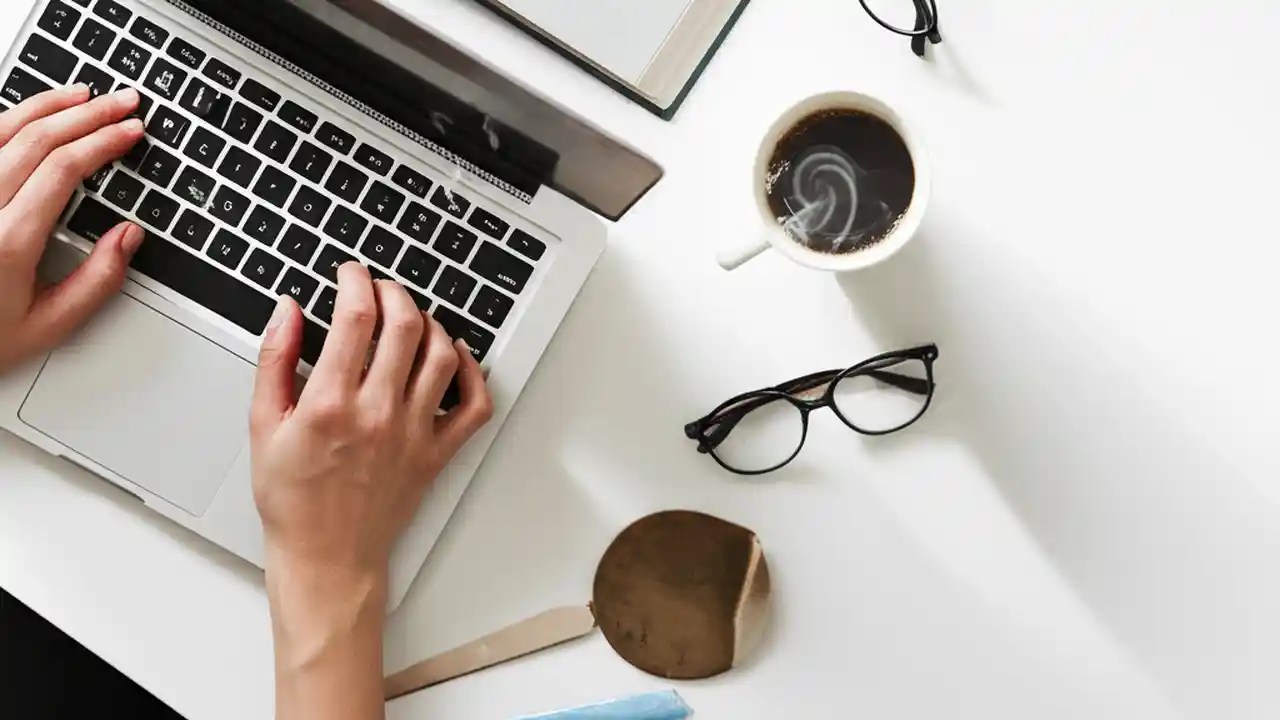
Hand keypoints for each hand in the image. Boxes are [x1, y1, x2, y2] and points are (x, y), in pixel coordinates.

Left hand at [0, 85, 143, 373]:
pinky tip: (28, 113)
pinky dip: (7, 119)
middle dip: (88, 114)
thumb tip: (128, 237)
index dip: (104, 142)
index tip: (131, 131)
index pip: (63, 169)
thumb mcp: (46, 327)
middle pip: (36, 139)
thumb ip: (96, 282)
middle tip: (122, 102)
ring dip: (46, 105)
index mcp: (7, 241)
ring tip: (81, 95)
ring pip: (1, 128)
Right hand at [249, 262, 492, 719]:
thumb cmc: (293, 499)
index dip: (357, 281)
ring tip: (411, 318)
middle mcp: (379, 412)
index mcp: (330, 403)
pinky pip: (474, 404)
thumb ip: (274, 360)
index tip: (350, 274)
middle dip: (393, 292)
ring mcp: (414, 432)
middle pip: (405, 325)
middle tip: (379, 288)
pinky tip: (457, 356)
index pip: (357, 317)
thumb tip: (289, 309)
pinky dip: (473, 372)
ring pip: (442, 355)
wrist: (326, 557)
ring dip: (430, 324)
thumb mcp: (262, 425)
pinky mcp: (437, 453)